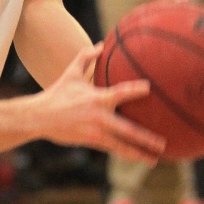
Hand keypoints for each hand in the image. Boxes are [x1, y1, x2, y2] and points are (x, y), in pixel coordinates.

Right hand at [37, 47, 165, 163]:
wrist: (39, 116)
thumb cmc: (57, 93)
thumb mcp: (70, 73)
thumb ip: (85, 57)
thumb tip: (100, 44)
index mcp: (97, 97)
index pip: (119, 92)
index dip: (134, 89)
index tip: (149, 88)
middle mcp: (99, 116)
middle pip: (127, 129)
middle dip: (146, 137)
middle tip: (163, 142)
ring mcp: (95, 131)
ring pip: (121, 145)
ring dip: (140, 152)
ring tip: (157, 158)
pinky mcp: (91, 141)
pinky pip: (113, 149)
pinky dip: (127, 153)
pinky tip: (139, 158)